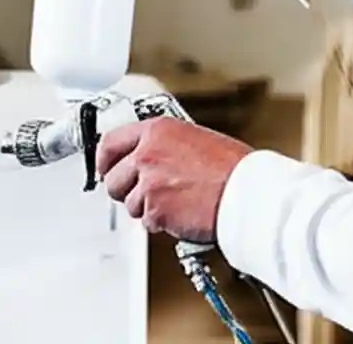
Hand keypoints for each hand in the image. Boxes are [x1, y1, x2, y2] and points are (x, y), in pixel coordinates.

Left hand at [96, 117, 253, 242]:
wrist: (248, 194)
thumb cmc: (233, 169)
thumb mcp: (195, 139)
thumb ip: (164, 147)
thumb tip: (146, 158)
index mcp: (157, 131)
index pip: (110, 143)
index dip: (104, 160)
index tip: (105, 169)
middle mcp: (147, 153)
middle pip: (112, 179)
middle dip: (124, 191)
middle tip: (145, 195)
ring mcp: (149, 182)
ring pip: (130, 204)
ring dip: (148, 208)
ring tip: (177, 202)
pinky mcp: (155, 209)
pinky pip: (147, 221)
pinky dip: (162, 223)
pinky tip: (183, 213)